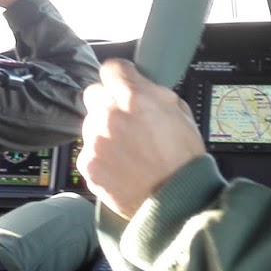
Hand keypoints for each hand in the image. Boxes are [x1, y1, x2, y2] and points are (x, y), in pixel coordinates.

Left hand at [79, 59, 205, 220]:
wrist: (175, 202)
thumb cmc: (183, 161)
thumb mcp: (180, 113)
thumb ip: (154, 93)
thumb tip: (142, 85)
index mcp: (135, 97)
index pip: (112, 68)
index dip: (121, 77)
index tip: (123, 83)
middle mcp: (110, 115)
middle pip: (94, 93)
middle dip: (108, 102)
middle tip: (125, 120)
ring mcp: (95, 140)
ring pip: (90, 124)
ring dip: (104, 131)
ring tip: (128, 150)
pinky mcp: (88, 164)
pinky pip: (88, 151)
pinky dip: (101, 157)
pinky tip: (121, 166)